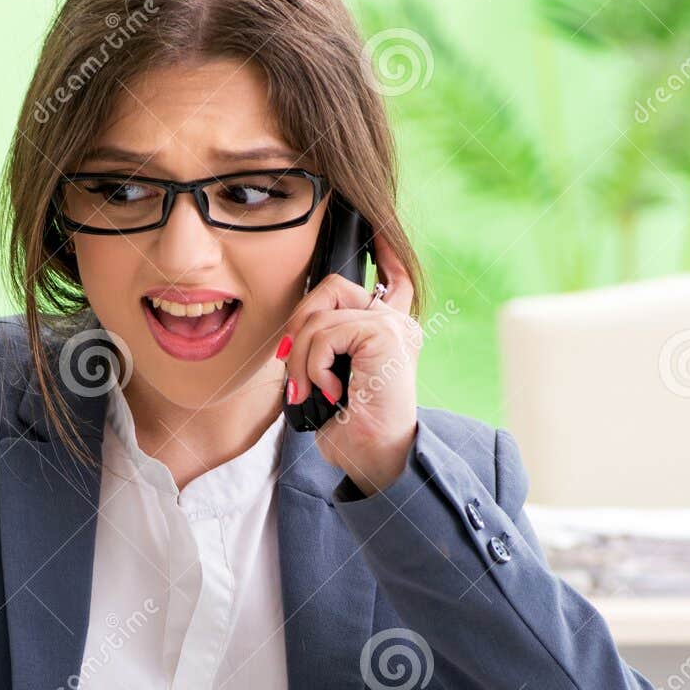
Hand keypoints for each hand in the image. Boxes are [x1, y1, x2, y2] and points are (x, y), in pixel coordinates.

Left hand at [279, 246, 419, 494]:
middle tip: (291, 367)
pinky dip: (314, 365)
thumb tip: (294, 329)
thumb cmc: (348, 427)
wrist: (372, 458)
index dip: (382, 249)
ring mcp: (395, 326)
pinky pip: (326, 333)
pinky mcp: (386, 335)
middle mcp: (397, 322)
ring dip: (300, 358)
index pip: (393, 275)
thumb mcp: (328, 377)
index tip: (373, 231)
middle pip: (333, 286)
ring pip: (321, 315)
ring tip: (308, 391)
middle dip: (298, 324)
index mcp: (388, 329)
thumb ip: (323, 344)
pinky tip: (328, 392)